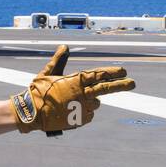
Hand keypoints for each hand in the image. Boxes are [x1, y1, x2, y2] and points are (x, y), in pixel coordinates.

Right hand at [10, 45, 134, 133]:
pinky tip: (70, 111)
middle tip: (133, 83)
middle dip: (122, 85)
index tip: (124, 71)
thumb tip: (64, 46)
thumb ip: (59, 60)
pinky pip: (88, 115)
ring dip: (89, 102)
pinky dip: (82, 112)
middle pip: (106, 88)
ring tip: (70, 102)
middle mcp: (82, 93)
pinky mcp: (81, 120)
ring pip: (94, 103)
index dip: (113, 72)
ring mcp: (83, 107)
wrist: (31, 113)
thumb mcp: (47, 73)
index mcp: (76, 80)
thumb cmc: (39, 92)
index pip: (99, 75)